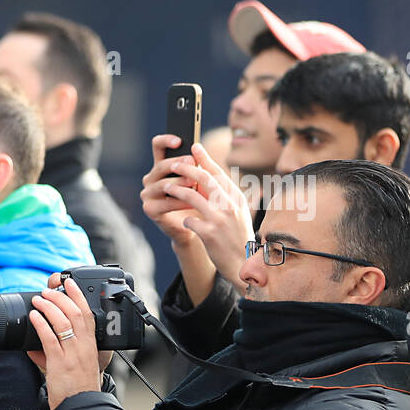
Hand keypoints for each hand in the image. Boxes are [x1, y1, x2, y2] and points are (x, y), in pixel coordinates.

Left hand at [25, 278, 106, 409]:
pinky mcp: (60, 363)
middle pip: (76, 313)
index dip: (79, 296)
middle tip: (48, 290)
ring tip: (38, 299)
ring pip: (63, 322)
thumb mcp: (74, 365)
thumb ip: (56, 352)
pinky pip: (49, 339)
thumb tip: (32, 345)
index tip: (70, 283)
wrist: (80, 407)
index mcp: (90, 345)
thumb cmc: (77, 387)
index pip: (87, 314)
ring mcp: (72, 354)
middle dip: (61, 298)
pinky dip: (41, 324)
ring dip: (49, 307)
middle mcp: (83, 346)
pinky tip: (33, 317)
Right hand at [140, 134, 202, 245]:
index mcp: (161, 166)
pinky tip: (192, 202)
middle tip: (192, 161)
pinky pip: (165, 203)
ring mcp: (147, 194)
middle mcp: (151, 178)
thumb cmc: (198, 198)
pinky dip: (180, 202)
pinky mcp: (149, 209)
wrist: (196, 224)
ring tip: (194, 183)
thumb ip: (197, 164)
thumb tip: (197, 147)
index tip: (179, 141)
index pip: (157, 146)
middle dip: (177, 163)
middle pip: (160, 165)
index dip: (166, 140)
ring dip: (179, 183)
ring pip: (162, 184)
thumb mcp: (199, 178)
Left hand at [163, 143, 253, 292]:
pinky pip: (190, 220)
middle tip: (174, 163)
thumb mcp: (236, 212)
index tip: (194, 147)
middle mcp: (229, 205)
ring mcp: (220, 219)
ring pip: (193, 197)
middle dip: (187, 169)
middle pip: (205, 180)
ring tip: (166, 186)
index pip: (218, 173)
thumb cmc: (236, 235)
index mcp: (236, 197)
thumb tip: (205, 179)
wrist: (243, 262)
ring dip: (178, 190)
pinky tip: (182, 220)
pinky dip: (185, 219)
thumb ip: (223, 196)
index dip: (205, 159)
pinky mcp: (209, 234)